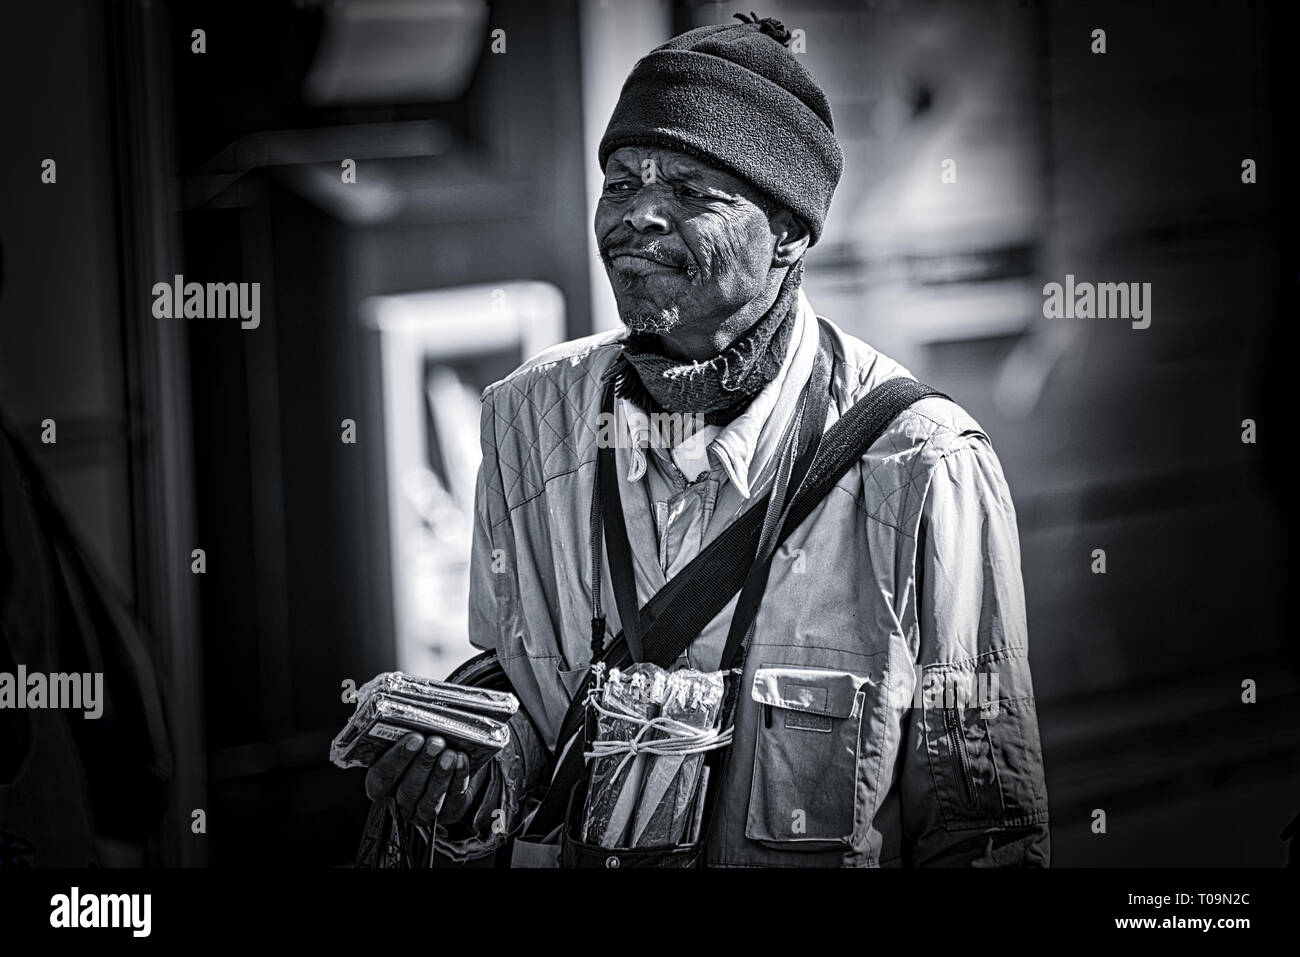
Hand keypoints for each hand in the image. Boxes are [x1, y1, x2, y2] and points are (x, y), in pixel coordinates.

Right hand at [364, 733, 481, 827]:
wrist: (455, 761)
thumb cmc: (425, 744)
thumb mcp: (411, 734)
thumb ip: (405, 725)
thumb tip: (407, 703)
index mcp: (382, 782)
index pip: (381, 777)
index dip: (396, 759)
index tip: (413, 738)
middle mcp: (399, 801)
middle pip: (407, 790)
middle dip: (422, 764)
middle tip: (435, 742)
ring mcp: (423, 811)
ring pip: (428, 801)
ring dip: (440, 775)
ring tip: (450, 752)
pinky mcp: (449, 812)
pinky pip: (453, 800)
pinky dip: (457, 779)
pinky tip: (461, 760)